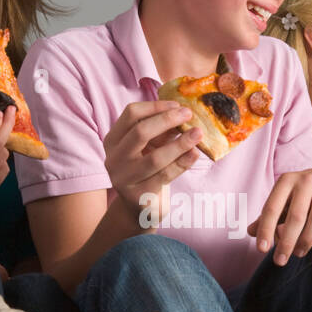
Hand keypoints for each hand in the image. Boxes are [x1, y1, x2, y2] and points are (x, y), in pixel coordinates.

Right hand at [103, 100, 202, 220]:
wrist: (140, 206)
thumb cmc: (146, 169)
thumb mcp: (149, 146)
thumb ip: (160, 131)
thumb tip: (183, 113)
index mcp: (113, 140)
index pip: (131, 114)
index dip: (156, 106)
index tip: (177, 105)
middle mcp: (113, 159)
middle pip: (140, 132)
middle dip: (167, 120)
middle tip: (189, 114)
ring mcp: (124, 180)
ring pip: (155, 157)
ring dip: (180, 143)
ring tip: (198, 134)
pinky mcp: (138, 197)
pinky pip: (165, 176)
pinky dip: (182, 163)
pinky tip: (195, 154)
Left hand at [246, 169, 311, 264]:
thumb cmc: (301, 196)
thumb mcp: (283, 202)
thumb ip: (267, 217)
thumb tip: (250, 232)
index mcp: (286, 180)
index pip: (272, 208)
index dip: (266, 229)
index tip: (262, 250)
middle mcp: (306, 178)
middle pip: (296, 216)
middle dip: (287, 242)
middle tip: (280, 261)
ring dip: (308, 239)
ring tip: (300, 252)